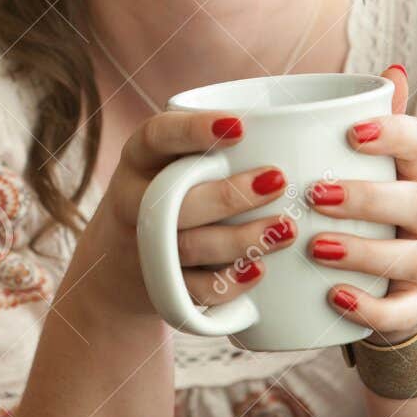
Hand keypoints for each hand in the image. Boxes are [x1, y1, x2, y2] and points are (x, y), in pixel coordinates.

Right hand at [66, 109, 299, 324]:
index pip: (156, 136)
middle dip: (229, 194)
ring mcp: (144, 247)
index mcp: (139, 159)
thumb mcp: (172, 161)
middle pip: (174, 199)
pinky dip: (228, 283)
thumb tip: (294, 131)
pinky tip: (259, 270)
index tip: (240, 126)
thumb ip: (215, 148)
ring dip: (240, 240)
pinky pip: (194, 289)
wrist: (122, 261)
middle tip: (277, 181)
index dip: (193, 131)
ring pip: (187, 246)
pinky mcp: (160, 287)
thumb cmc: (170, 193)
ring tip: (285, 229)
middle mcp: (133, 201)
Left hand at [303, 63, 416, 345]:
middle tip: (315, 194)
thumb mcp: (375, 168)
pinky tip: (334, 297)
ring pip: (410, 257)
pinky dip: (368, 308)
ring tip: (317, 248)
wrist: (393, 289)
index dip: (391, 135)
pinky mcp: (416, 307)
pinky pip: (400, 311)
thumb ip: (376, 123)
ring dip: (363, 251)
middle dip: (367, 197)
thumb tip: (392, 68)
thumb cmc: (374, 213)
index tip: (349, 133)